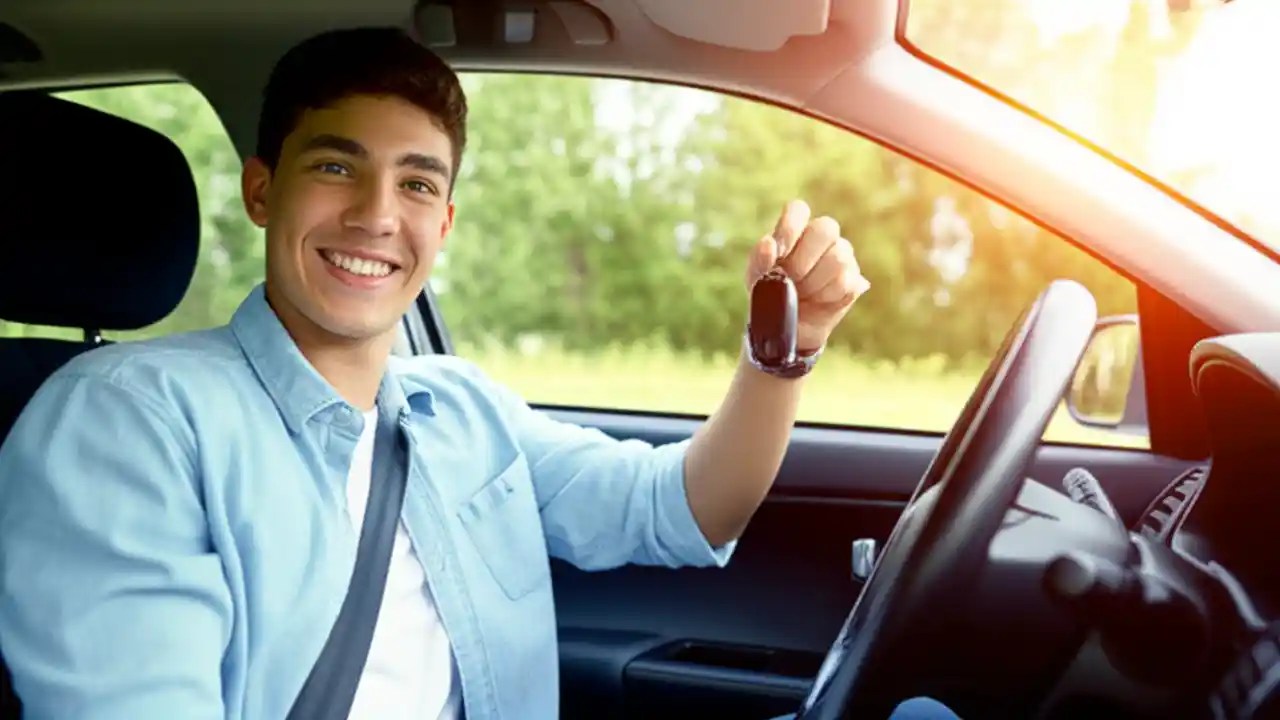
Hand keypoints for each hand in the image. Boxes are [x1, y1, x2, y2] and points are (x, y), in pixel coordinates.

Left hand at [743, 200, 870, 352]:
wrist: (788, 329)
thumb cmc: (771, 295)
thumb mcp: (756, 279)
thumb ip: (760, 259)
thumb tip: (768, 243)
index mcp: (795, 230)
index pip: (799, 209)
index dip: (791, 226)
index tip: (779, 250)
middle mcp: (822, 238)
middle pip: (826, 227)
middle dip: (804, 259)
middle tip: (791, 278)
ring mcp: (843, 256)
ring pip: (839, 256)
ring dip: (815, 281)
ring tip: (803, 293)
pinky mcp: (855, 279)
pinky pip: (846, 281)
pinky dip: (827, 295)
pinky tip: (818, 301)